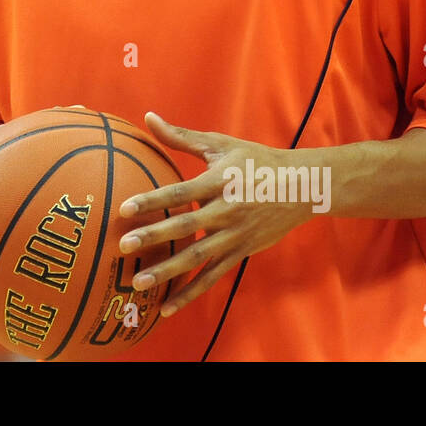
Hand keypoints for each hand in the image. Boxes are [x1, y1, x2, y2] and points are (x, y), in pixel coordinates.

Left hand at [118, 112, 314, 317]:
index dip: (153, 200)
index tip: (126, 208)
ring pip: (198, 258)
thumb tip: (148, 117)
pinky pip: (213, 277)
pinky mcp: (241, 253)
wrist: (302, 186)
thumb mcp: (220, 144)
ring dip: (168, 272)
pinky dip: (191, 293)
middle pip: (186, 227)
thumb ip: (181, 137)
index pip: (180, 192)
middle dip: (155, 238)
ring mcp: (235, 236)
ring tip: (139, 283)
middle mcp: (226, 210)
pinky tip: (168, 308)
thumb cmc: (255, 161)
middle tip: (124, 246)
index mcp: (219, 182)